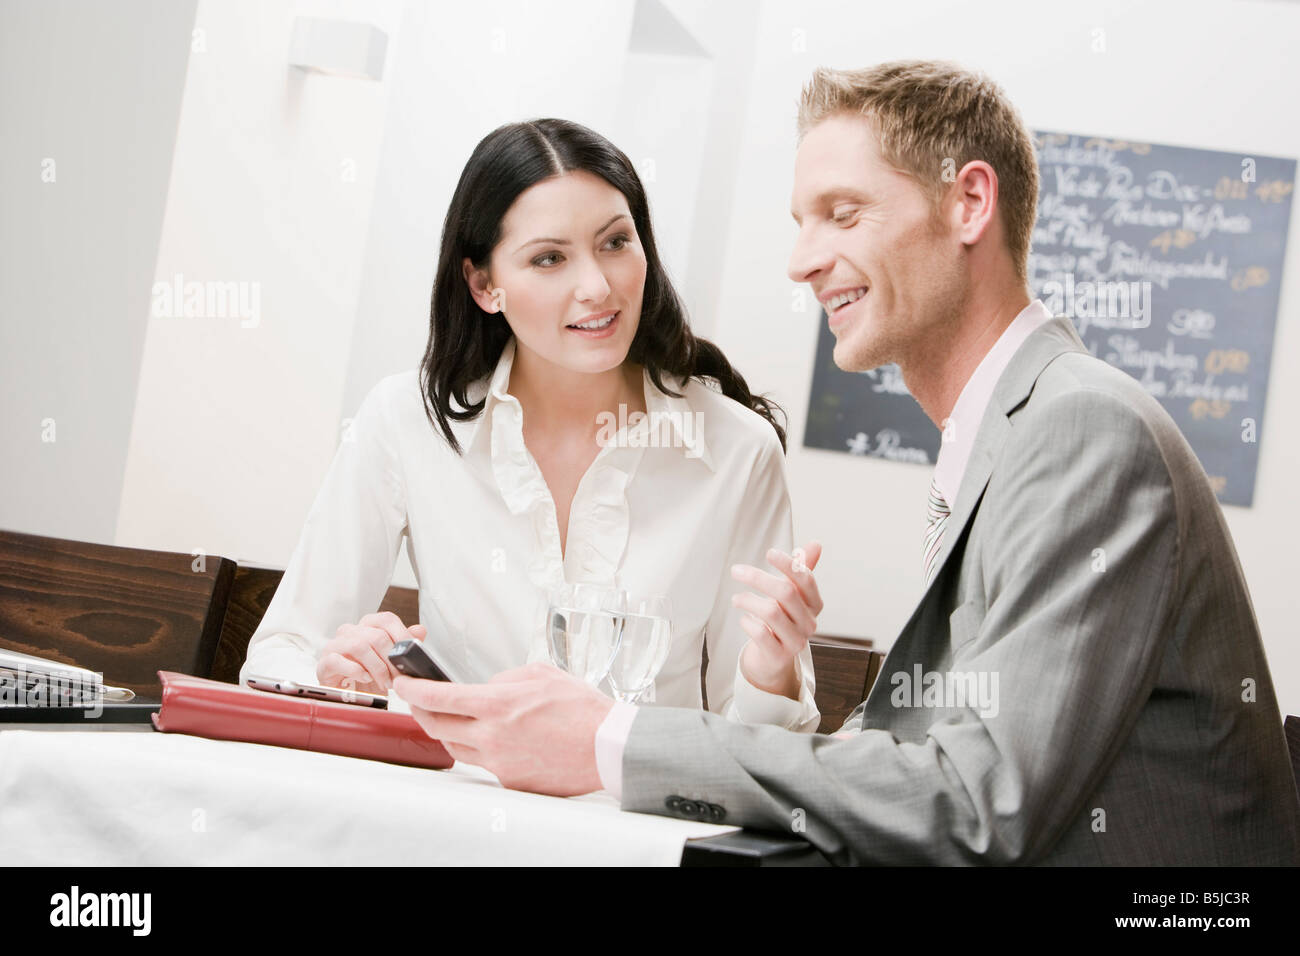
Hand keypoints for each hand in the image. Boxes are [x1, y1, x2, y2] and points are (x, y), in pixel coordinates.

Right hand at [316, 611, 426, 693]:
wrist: (350, 696)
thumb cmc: (370, 676)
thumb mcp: (391, 661)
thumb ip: (404, 644)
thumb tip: (420, 630)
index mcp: (368, 626)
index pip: (387, 619)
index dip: (401, 636)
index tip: (410, 655)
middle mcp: (350, 631)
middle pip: (376, 636)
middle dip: (391, 660)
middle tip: (398, 678)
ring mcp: (335, 645)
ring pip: (359, 646)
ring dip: (377, 668)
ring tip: (384, 682)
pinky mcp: (325, 662)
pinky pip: (338, 660)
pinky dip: (355, 671)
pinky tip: (365, 678)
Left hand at [393, 662, 613, 795]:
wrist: (606, 746)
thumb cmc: (582, 710)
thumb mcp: (540, 674)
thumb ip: (505, 678)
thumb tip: (486, 687)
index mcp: (497, 705)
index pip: (438, 698)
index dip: (413, 690)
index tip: (403, 683)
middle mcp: (492, 736)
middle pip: (438, 726)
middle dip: (422, 711)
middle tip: (420, 701)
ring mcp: (499, 762)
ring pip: (456, 747)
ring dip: (449, 731)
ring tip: (455, 718)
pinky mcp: (510, 780)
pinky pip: (483, 762)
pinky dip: (481, 747)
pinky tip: (495, 738)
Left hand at [730, 541, 823, 698]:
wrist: (773, 659)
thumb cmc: (782, 620)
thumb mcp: (792, 594)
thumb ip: (801, 570)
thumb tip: (815, 544)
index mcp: (815, 605)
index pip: (806, 580)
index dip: (788, 564)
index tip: (769, 552)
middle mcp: (809, 623)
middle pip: (786, 593)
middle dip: (758, 578)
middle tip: (736, 570)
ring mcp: (796, 641)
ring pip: (771, 612)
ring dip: (748, 600)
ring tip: (736, 598)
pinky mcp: (779, 656)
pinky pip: (761, 634)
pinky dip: (747, 623)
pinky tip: (743, 619)